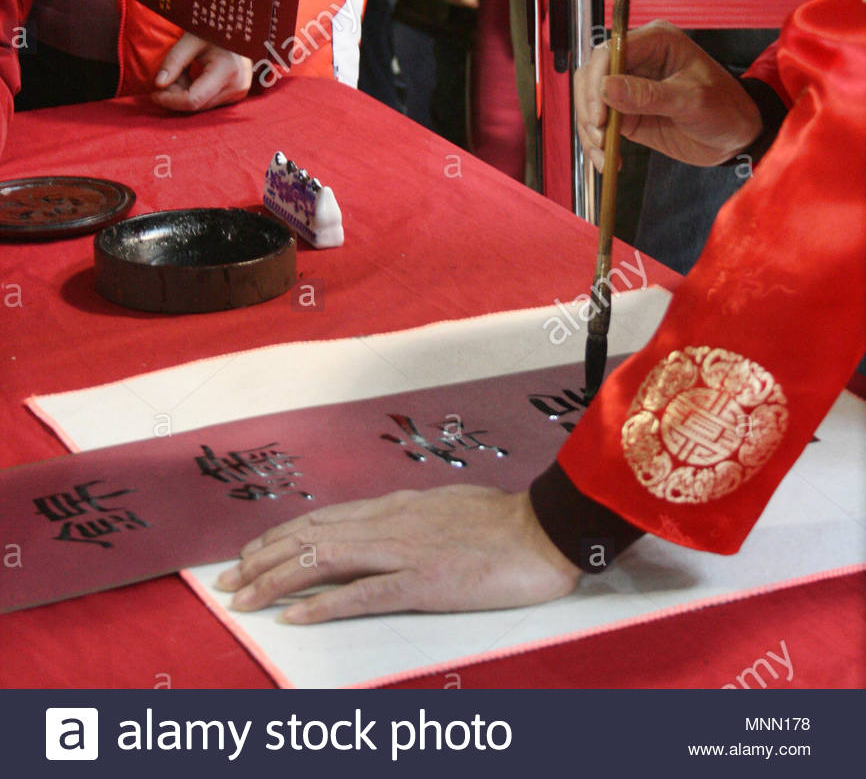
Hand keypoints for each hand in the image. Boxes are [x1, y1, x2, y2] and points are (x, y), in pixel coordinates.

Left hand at [151, 33, 252, 112]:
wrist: (238, 27)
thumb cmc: (214, 29)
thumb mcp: (191, 40)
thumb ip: (173, 61)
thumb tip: (158, 84)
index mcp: (227, 70)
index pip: (193, 100)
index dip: (170, 100)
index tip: (154, 94)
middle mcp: (237, 85)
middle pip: (197, 104)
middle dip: (176, 95)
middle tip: (166, 76)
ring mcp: (240, 91)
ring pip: (202, 105)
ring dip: (184, 94)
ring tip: (182, 72)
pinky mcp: (238, 94)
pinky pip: (210, 101)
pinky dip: (195, 93)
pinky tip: (193, 77)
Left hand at [215, 486, 580, 622]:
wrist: (545, 529)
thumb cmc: (503, 522)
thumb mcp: (446, 510)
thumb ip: (411, 519)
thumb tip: (385, 527)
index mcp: (395, 507)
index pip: (322, 519)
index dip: (279, 537)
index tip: (248, 554)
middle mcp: (390, 522)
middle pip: (310, 536)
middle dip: (261, 559)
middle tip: (225, 581)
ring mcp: (405, 551)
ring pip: (324, 559)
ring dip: (277, 579)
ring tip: (242, 597)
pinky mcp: (424, 582)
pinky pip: (363, 594)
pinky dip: (323, 604)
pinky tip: (295, 617)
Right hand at [576, 20, 762, 168]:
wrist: (736, 136)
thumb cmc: (726, 108)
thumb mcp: (692, 101)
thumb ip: (649, 95)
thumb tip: (606, 88)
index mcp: (656, 41)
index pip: (609, 51)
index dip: (597, 80)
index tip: (599, 113)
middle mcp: (637, 59)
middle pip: (592, 75)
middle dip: (589, 107)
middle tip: (599, 135)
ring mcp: (628, 87)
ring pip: (589, 101)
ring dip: (589, 129)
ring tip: (603, 152)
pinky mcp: (625, 112)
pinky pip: (600, 124)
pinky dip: (597, 143)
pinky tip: (607, 160)